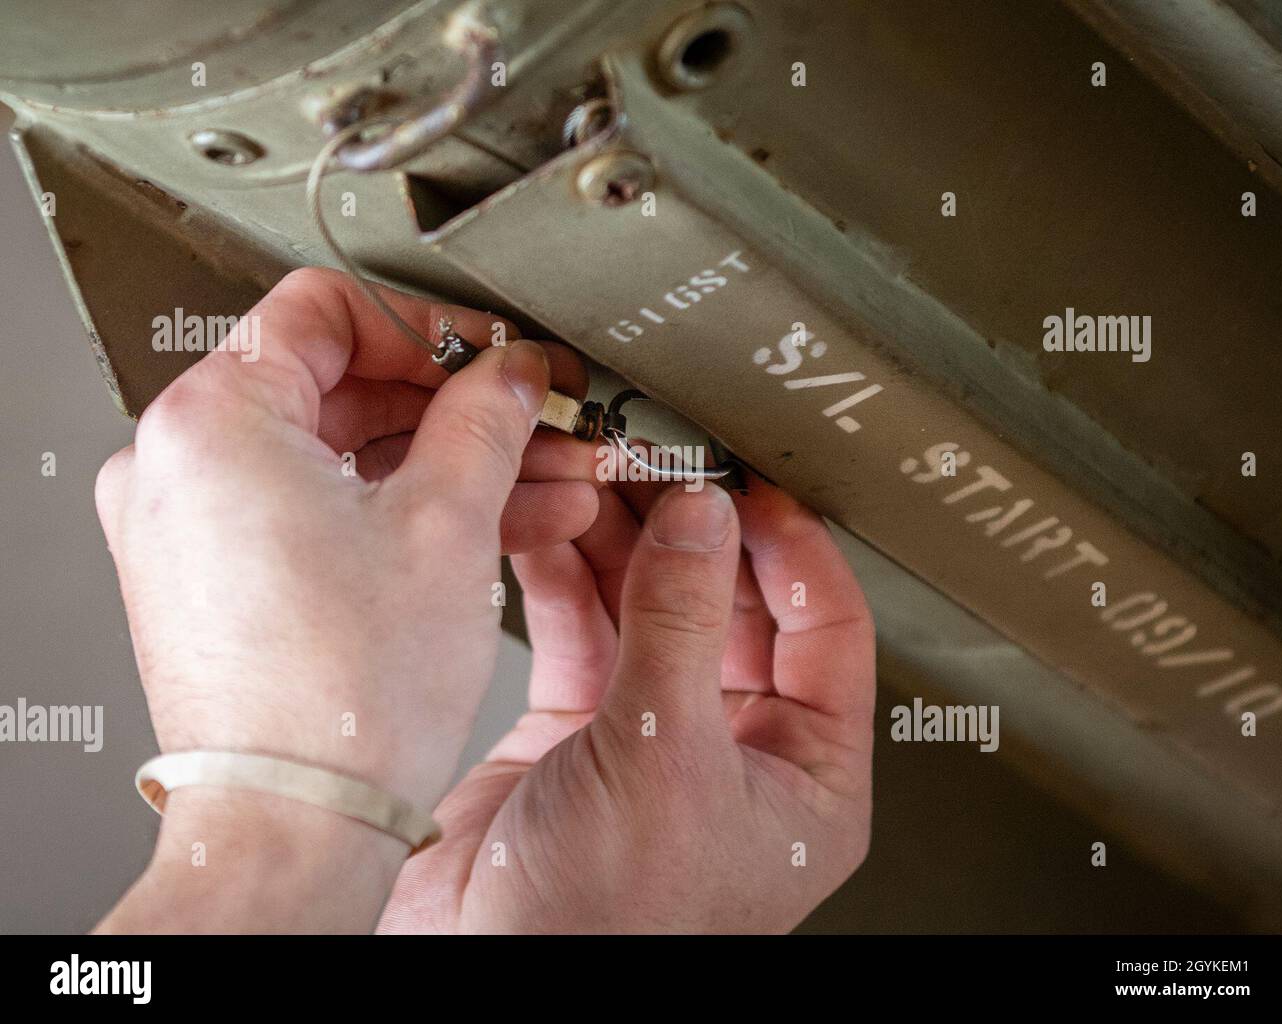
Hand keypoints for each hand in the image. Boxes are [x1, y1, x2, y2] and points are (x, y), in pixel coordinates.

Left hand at [95, 268, 599, 930]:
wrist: (298, 824)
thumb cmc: (342, 698)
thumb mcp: (446, 524)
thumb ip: (486, 417)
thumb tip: (510, 372)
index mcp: (212, 423)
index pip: (328, 311)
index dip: (432, 327)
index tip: (497, 356)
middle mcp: (180, 466)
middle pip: (346, 389)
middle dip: (466, 410)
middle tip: (545, 421)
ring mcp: (199, 527)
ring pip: (349, 458)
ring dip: (456, 468)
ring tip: (552, 484)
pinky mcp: (226, 577)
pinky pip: (327, 513)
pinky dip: (407, 514)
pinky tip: (502, 527)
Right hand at [380, 475, 875, 932]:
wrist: (483, 979)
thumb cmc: (604, 926)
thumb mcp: (666, 756)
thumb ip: (684, 621)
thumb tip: (703, 516)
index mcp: (806, 774)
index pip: (827, 628)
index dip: (792, 545)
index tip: (751, 479)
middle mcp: (736, 747)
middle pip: (731, 603)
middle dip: (691, 529)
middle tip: (656, 460)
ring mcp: (655, 731)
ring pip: (652, 605)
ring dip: (621, 540)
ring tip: (595, 475)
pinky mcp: (578, 727)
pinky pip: (583, 628)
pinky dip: (564, 575)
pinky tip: (549, 525)